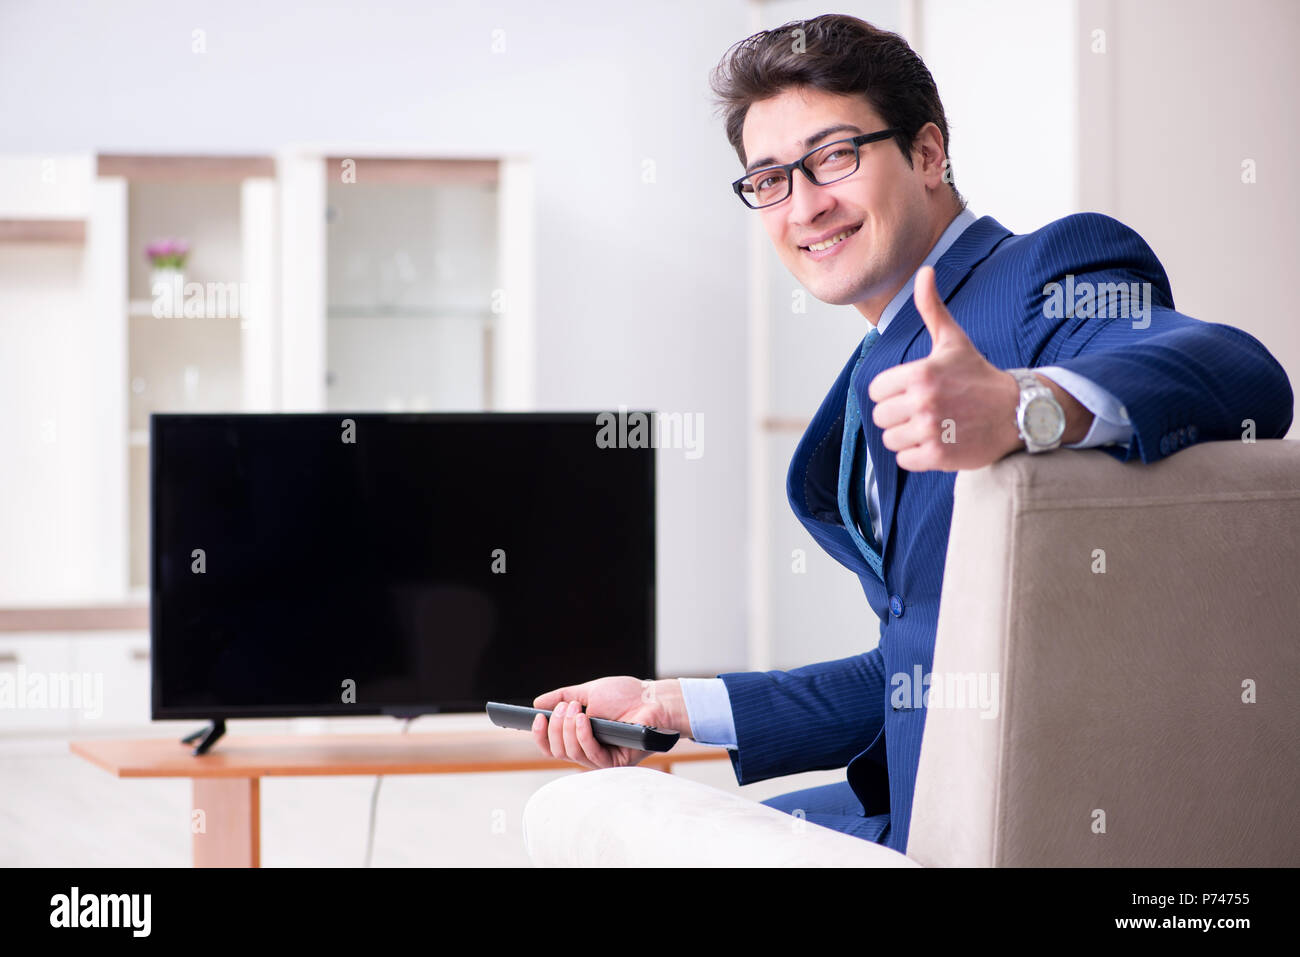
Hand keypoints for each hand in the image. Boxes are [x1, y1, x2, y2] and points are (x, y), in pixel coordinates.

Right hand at [531, 676, 687, 769]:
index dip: (540, 736)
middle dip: (555, 727)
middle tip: (564, 707)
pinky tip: (585, 719)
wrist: (652, 698)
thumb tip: (537, 703)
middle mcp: (588, 751)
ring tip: (576, 709)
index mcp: (580, 737)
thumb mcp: (588, 692)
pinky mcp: (615, 763)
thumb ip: (562, 697)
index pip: (551, 746)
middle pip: (557, 751)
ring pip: (571, 753)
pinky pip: (591, 755)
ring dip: (568, 729)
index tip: (536, 718)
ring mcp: (602, 759)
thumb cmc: (625, 696)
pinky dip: (583, 735)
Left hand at [867, 265, 1022, 470]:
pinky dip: (916, 456)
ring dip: (906, 437)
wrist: (1016, 411)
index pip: (876, 391)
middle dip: (898, 415)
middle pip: (880, 417)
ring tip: (930, 426)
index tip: (914, 391)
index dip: (892, 392)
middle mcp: (923, 402)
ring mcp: (931, 430)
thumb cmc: (978, 375)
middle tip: (923, 410)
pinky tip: (936, 442)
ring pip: (890, 440)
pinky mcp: (939, 456)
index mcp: (920, 373)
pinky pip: (905, 460)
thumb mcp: (953, 340)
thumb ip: (931, 308)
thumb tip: (925, 271)